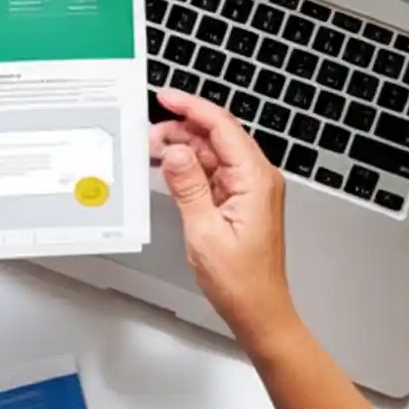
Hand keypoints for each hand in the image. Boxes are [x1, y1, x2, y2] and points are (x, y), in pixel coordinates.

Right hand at [149, 88, 299, 348]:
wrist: (259, 310)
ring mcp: (250, 189)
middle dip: (182, 129)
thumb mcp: (204, 231)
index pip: (222, 127)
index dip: (192, 107)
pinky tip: (170, 170)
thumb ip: (187, 186)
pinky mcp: (241, 201)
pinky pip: (214, 171)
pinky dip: (191, 167)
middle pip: (217, 136)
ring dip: (184, 148)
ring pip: (214, 153)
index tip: (167, 97)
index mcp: (255, 180)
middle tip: (149, 136)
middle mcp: (257, 179)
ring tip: (154, 153)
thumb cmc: (241, 280)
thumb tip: (173, 152)